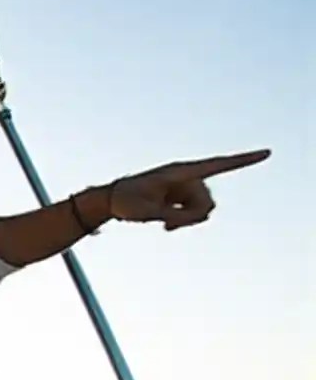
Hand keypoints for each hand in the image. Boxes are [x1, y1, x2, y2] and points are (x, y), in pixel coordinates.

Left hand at [108, 149, 269, 230]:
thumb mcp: (145, 211)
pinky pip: (193, 213)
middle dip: (193, 216)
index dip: (243, 161)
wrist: (112, 201)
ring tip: (165, 225)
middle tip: (169, 226)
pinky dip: (184, 221)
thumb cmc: (124, 201)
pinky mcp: (181, 197)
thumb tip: (194, 216)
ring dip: (187, 221)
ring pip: (202, 209)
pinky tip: (166, 226)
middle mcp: (186, 177)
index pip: (217, 164)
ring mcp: (185, 187)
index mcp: (180, 172)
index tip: (267, 153)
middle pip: (208, 201)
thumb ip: (171, 214)